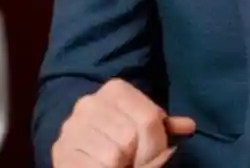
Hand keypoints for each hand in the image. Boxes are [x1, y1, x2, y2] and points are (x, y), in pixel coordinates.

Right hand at [52, 78, 195, 167]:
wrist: (77, 149)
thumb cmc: (118, 138)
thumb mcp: (141, 128)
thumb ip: (163, 128)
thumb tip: (189, 126)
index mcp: (115, 90)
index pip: (150, 119)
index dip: (158, 144)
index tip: (154, 154)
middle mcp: (89, 103)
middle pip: (132, 137)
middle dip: (140, 158)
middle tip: (135, 162)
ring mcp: (72, 127)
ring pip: (114, 155)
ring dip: (122, 167)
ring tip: (120, 165)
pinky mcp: (60, 152)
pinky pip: (96, 167)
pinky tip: (103, 167)